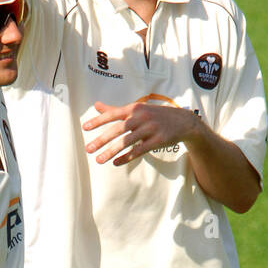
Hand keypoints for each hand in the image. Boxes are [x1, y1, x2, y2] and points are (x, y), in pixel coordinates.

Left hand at [83, 100, 198, 165]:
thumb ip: (115, 110)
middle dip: (102, 140)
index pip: (113, 114)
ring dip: (111, 152)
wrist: (183, 121)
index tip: (85, 128)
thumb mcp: (136, 109)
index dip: (98, 121)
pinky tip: (116, 163)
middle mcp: (141, 117)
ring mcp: (151, 128)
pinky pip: (139, 150)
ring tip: (99, 160)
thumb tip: (96, 105)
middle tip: (88, 149)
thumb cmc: (155, 115)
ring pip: (127, 142)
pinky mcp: (158, 140)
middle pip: (118, 129)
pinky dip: (126, 157)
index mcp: (134, 108)